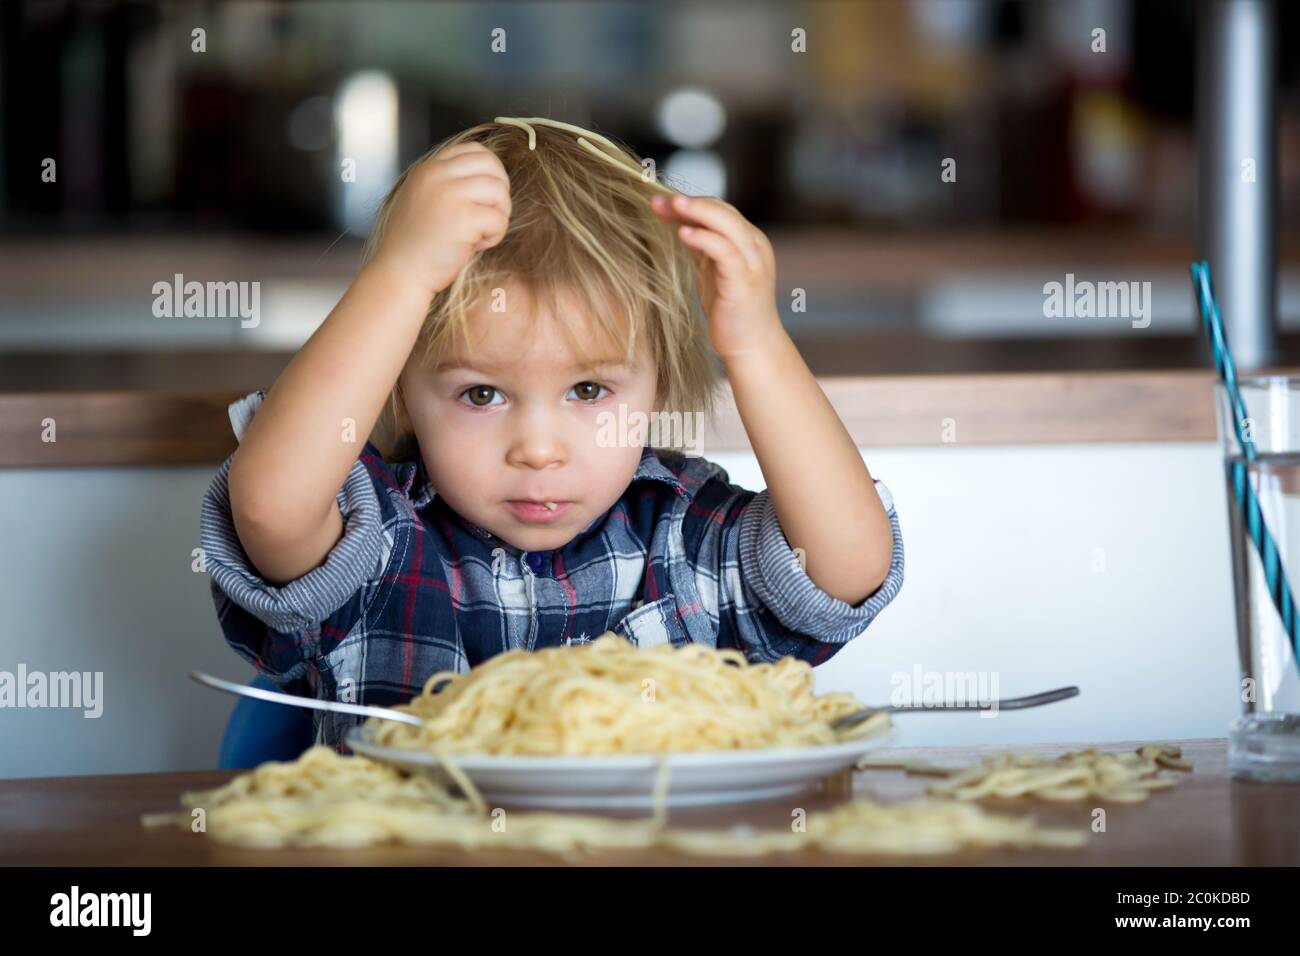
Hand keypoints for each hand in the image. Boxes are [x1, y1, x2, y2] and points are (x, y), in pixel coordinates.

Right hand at [370, 142, 511, 297]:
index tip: (485, 197)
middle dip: (499, 192)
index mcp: (429, 168)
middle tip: (488, 216)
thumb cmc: (416, 243)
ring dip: (499, 215)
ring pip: (499, 191)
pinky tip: (475, 246)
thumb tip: (490, 176)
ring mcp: (450, 195)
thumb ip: (448, 182)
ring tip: (480, 234)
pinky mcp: (464, 219)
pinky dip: (494, 236)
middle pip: (492, 165)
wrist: (400, 273)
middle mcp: (438, 175)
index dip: (490, 172)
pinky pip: (499, 220)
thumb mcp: (424, 198)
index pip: (476, 150)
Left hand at [650, 193, 785, 361]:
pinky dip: (704, 239)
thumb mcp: (714, 271)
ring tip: (671, 205)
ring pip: (727, 224)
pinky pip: (725, 251)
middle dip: (690, 203)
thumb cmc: (732, 311)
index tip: (660, 202)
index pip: (719, 210)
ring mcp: (753, 262)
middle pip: (723, 211)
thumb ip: (703, 248)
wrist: (752, 346)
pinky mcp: (745, 281)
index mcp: (748, 241)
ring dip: (697, 211)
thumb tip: (680, 224)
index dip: (690, 204)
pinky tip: (683, 234)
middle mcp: (755, 246)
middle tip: (660, 198)